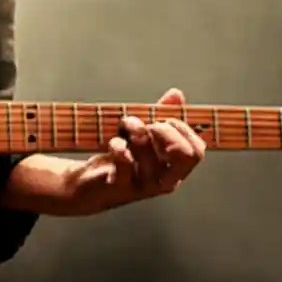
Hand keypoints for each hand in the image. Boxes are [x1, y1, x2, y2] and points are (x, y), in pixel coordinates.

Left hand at [68, 88, 205, 213]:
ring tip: (124, 126)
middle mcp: (163, 181)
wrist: (85, 184)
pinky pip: (126, 165)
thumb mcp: (140, 133)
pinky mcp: (119, 187)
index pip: (196, 151)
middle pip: (186, 156)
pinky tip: (114, 142)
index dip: (182, 129)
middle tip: (148, 125)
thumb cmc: (116, 158)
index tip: (162, 119)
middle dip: (166, 131)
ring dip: (137, 132)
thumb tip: (176, 94)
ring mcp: (143, 186)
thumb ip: (160, 115)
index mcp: (173, 169)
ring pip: (152, 156)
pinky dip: (119, 147)